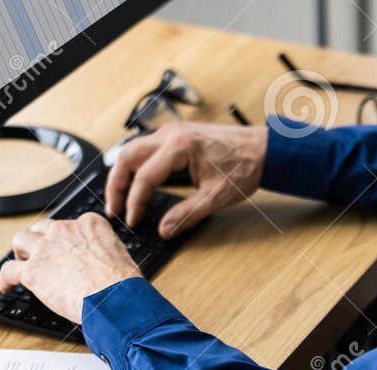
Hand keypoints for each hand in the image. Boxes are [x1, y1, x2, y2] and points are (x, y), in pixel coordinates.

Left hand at [0, 214, 141, 323]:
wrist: (114, 298)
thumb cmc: (124, 284)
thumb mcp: (122, 257)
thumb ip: (107, 254)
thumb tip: (105, 267)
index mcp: (90, 225)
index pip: (73, 224)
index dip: (67, 238)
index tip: (67, 248)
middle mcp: (64, 231)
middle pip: (43, 228)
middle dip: (40, 239)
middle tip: (41, 253)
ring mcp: (45, 249)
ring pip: (21, 241)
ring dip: (21, 251)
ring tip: (21, 262)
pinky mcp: (32, 271)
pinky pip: (9, 270)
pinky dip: (5, 279)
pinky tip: (6, 287)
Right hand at [105, 123, 267, 237]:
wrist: (263, 149)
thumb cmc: (244, 167)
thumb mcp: (215, 197)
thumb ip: (187, 214)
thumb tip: (164, 230)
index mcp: (180, 147)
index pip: (144, 177)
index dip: (134, 203)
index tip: (132, 221)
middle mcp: (171, 134)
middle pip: (127, 157)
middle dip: (116, 185)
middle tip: (113, 209)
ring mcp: (172, 132)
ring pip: (133, 149)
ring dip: (123, 173)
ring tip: (120, 198)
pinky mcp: (175, 135)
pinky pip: (145, 148)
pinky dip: (135, 165)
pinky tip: (136, 182)